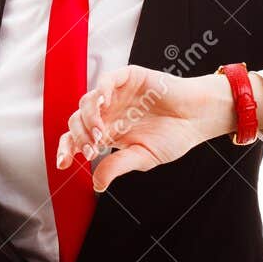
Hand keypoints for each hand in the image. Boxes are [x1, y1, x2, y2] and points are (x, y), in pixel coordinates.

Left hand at [55, 64, 262, 192]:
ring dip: (89, 119)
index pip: (76, 138)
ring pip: (87, 101)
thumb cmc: (173, 137)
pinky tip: (106, 103)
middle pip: (76, 120)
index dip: (66, 149)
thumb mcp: (143, 157)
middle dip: (80, 137)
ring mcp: (117, 94)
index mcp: (108, 131)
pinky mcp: (129, 77)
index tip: (64, 165)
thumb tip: (96, 183)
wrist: (198, 118)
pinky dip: (102, 90)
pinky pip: (107, 80)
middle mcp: (108, 112)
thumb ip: (118, 166)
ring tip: (101, 135)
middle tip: (93, 150)